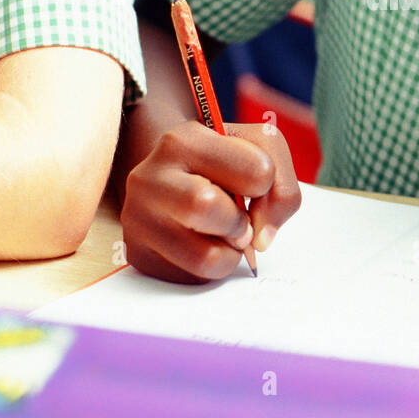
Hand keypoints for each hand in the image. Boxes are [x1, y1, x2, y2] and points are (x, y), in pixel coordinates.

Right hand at [120, 120, 301, 282]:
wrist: (171, 176)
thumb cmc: (220, 164)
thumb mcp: (257, 150)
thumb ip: (280, 186)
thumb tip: (261, 239)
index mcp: (183, 140)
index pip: (256, 171)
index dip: (268, 186)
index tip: (254, 187)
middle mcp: (150, 176)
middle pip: (207, 207)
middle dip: (240, 223)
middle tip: (241, 221)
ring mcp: (138, 218)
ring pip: (205, 257)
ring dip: (231, 253)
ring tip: (222, 235)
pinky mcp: (139, 254)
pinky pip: (193, 277)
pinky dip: (212, 268)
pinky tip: (203, 246)